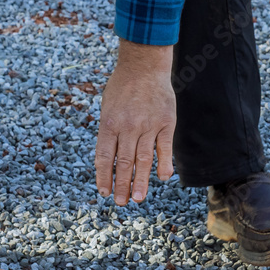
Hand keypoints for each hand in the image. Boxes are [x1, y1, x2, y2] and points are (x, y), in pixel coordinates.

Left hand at [94, 39, 175, 204]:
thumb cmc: (122, 88)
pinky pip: (165, 147)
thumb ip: (109, 134)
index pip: (104, 157)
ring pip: (143, 159)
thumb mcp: (106, 108)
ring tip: (137, 199)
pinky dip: (164, 164)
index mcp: (109, 123)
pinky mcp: (166, 122)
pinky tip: (163, 178)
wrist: (144, 65)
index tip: (104, 193)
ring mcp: (148, 125)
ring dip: (140, 181)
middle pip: (124, 162)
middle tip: (122, 203)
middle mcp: (127, 126)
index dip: (104, 177)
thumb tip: (110, 162)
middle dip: (122, 186)